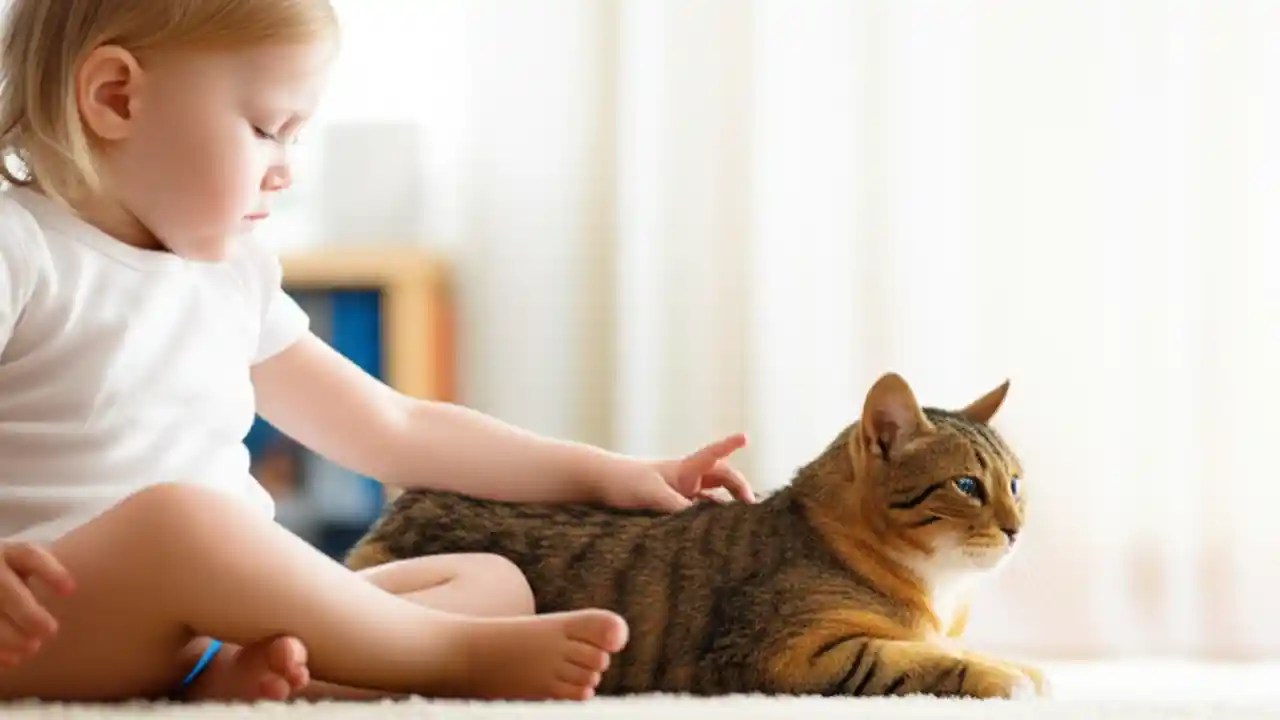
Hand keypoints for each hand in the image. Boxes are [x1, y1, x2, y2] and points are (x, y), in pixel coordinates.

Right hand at [0, 542, 74, 666]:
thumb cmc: (11, 574)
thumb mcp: (25, 566)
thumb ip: (49, 576)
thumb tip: (91, 595)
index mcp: (8, 551)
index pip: (29, 555)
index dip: (50, 571)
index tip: (71, 591)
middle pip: (5, 588)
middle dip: (27, 611)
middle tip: (50, 632)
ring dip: (7, 633)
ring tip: (31, 650)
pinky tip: (10, 661)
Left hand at [601, 434, 754, 511]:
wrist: (597, 484)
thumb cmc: (623, 482)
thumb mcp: (652, 495)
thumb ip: (677, 509)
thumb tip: (701, 525)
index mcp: (684, 469)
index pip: (713, 454)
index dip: (729, 444)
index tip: (745, 437)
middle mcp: (685, 478)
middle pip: (723, 478)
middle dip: (740, 490)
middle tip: (751, 510)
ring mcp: (678, 493)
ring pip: (712, 497)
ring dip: (726, 508)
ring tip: (741, 525)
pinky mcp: (669, 507)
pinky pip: (696, 512)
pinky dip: (707, 521)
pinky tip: (712, 535)